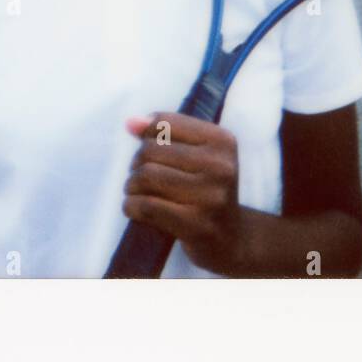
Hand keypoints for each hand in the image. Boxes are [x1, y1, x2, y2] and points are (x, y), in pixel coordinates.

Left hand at [122, 111, 245, 274]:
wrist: (230, 239)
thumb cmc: (204, 190)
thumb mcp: (195, 155)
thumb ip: (163, 134)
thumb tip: (131, 123)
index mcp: (222, 141)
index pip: (164, 122)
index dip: (146, 135)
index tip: (149, 153)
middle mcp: (220, 166)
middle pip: (151, 150)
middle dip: (136, 164)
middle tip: (140, 177)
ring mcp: (210, 196)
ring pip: (146, 176)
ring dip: (131, 185)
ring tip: (136, 192)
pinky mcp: (196, 224)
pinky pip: (147, 205)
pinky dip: (131, 206)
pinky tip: (136, 208)